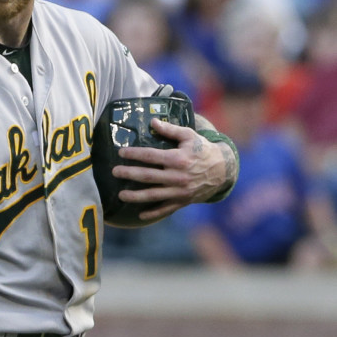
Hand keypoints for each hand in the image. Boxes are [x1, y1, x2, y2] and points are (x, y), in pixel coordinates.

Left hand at [113, 120, 228, 221]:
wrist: (222, 170)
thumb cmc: (202, 150)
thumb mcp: (189, 136)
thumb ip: (170, 130)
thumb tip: (152, 122)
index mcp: (178, 159)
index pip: (150, 156)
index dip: (134, 154)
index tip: (121, 153)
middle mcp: (177, 176)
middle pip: (147, 176)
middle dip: (129, 174)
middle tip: (115, 172)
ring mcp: (179, 191)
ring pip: (153, 195)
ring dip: (135, 196)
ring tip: (121, 195)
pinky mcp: (182, 202)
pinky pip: (165, 209)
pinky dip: (152, 213)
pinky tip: (140, 215)